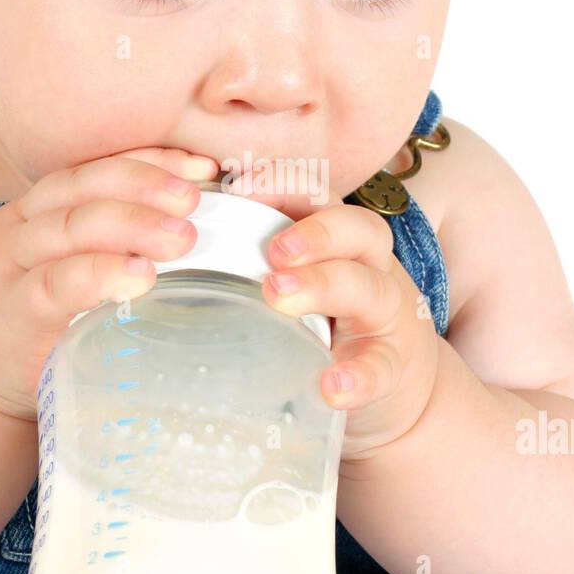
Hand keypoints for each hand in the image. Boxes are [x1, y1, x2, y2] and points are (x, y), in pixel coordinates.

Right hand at [0, 147, 220, 420]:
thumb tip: (194, 227)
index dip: (149, 160)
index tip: (202, 166)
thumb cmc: (31, 312)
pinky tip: (139, 279)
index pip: (96, 168)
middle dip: (146, 186)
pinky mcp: (15, 314)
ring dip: (132, 225)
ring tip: (182, 238)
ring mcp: (15, 268)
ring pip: (71, 227)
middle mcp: (25, 226)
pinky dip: (99, 275)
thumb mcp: (59, 262)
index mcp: (42, 208)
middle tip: (194, 201)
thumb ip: (108, 242)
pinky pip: (55, 285)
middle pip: (85, 187)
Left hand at [261, 202, 439, 461]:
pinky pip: (380, 366)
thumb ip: (256, 264)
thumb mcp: (306, 282)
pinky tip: (331, 387)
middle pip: (356, 230)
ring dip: (323, 285)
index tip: (242, 189)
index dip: (287, 186)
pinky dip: (357, 376)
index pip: (321, 197)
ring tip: (279, 296)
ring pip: (367, 287)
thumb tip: (171, 251)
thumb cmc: (334, 323)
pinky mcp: (393, 367)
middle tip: (273, 251)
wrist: (402, 385)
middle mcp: (370, 267)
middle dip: (314, 233)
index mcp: (341, 241)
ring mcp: (385, 316)